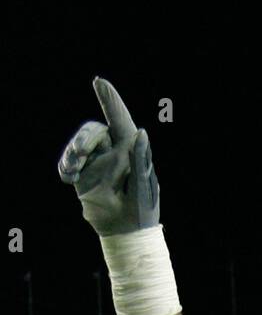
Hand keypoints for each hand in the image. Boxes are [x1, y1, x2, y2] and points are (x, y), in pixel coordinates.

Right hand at [58, 77, 158, 235]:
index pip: (119, 119)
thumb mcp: (143, 186)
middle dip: (84, 136)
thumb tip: (141, 131)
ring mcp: (96, 163)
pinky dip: (65, 166)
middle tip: (80, 152)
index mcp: (130, 150)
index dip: (110, 100)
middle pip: (94, 130)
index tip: (99, 81)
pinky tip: (69, 177)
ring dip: (73, 151)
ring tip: (73, 168)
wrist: (125, 232)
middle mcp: (112, 152)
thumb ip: (141, 159)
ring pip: (79, 143)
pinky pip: (68, 163)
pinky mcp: (83, 176)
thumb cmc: (142, 210)